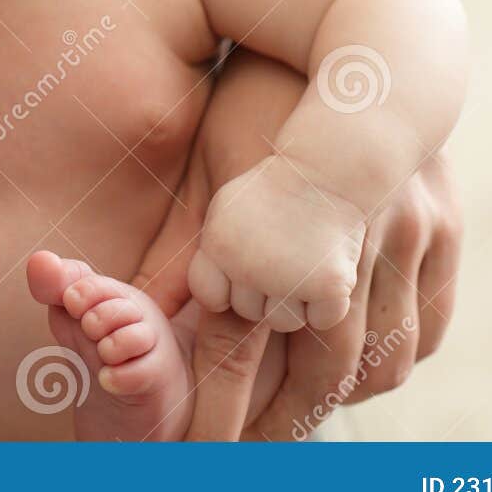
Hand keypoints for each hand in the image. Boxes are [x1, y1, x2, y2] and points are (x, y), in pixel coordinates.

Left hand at [133, 49, 461, 439]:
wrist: (354, 19)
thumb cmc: (252, 92)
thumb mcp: (208, 163)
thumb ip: (185, 246)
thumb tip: (140, 319)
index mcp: (281, 217)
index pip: (238, 347)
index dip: (215, 408)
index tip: (193, 450)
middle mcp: (355, 231)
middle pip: (317, 370)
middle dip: (274, 422)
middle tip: (241, 452)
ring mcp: (414, 229)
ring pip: (381, 363)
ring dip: (335, 397)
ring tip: (291, 416)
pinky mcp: (446, 228)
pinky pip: (426, 330)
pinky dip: (389, 363)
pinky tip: (351, 369)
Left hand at [189, 157, 363, 331]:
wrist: (329, 171)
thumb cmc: (273, 190)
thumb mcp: (224, 209)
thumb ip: (201, 250)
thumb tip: (160, 303)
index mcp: (219, 246)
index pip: (211, 298)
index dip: (228, 286)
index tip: (246, 263)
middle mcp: (249, 267)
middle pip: (250, 312)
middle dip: (266, 290)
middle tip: (284, 250)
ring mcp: (289, 279)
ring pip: (284, 320)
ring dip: (297, 299)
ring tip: (305, 254)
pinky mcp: (329, 286)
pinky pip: (322, 319)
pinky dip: (330, 301)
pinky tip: (329, 263)